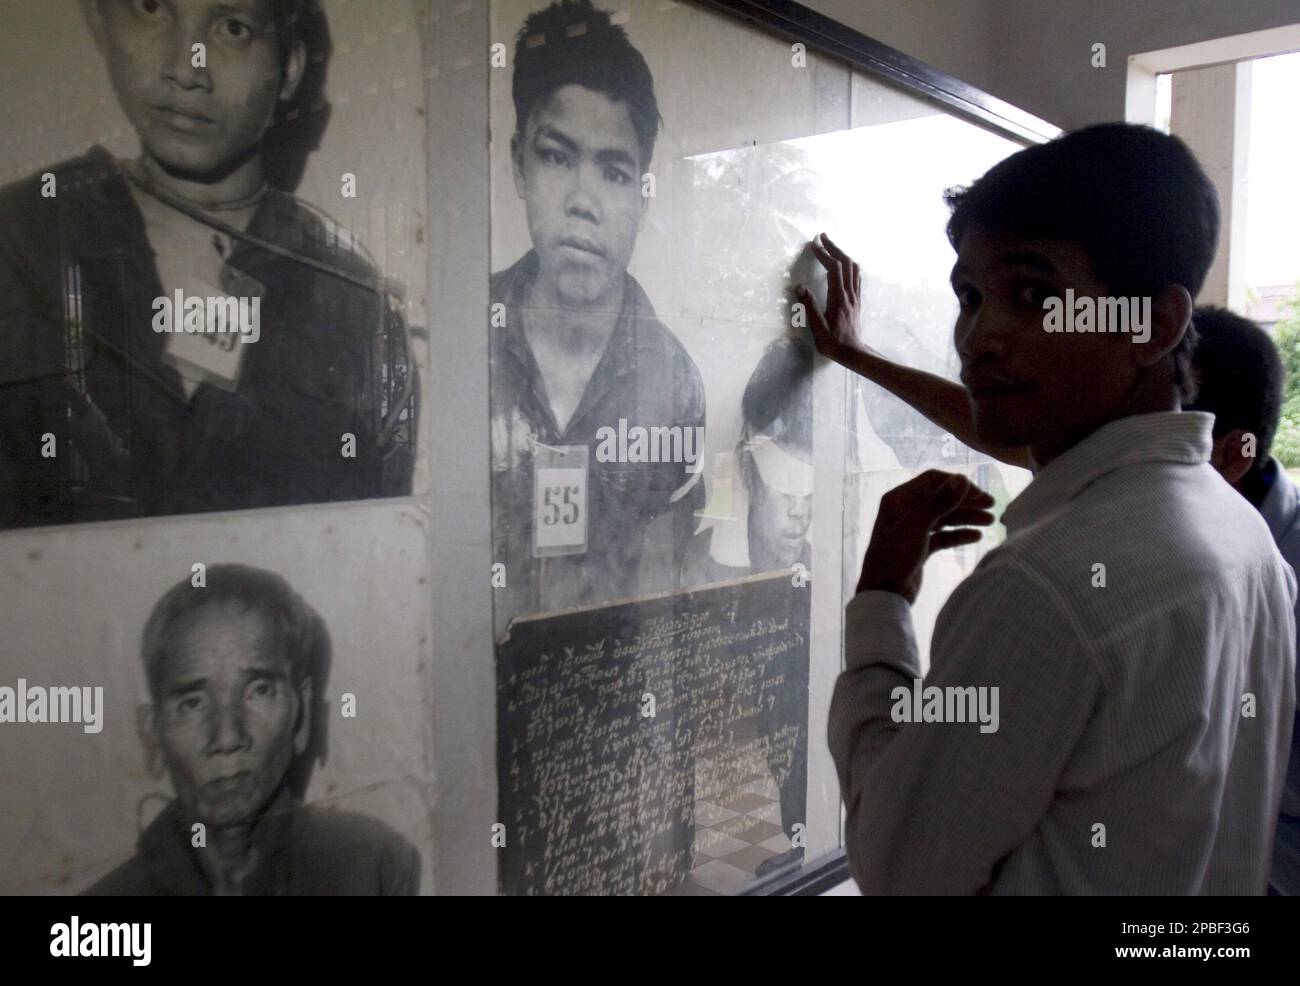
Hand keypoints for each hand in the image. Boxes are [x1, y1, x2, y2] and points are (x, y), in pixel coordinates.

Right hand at [799, 232, 864, 366]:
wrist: (853, 353)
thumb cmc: (833, 343)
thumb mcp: (817, 328)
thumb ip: (809, 306)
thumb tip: (799, 287)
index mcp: (838, 298)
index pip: (833, 268)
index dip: (823, 254)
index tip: (813, 245)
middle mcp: (849, 293)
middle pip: (846, 262)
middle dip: (833, 247)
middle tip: (821, 237)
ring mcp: (855, 296)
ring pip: (854, 268)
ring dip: (842, 254)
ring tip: (831, 247)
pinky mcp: (857, 300)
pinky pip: (856, 276)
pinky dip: (848, 265)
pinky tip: (843, 265)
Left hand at [857, 471, 995, 603]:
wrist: (884, 591)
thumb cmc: (897, 553)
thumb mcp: (919, 524)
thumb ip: (941, 501)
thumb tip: (962, 478)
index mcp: (900, 498)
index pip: (933, 481)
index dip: (957, 484)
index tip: (979, 494)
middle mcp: (906, 510)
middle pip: (941, 498)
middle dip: (966, 501)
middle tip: (992, 505)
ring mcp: (913, 529)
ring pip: (944, 518)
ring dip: (966, 517)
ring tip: (990, 521)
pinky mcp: (920, 547)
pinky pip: (943, 536)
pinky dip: (958, 535)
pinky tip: (976, 536)